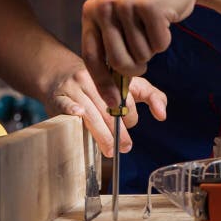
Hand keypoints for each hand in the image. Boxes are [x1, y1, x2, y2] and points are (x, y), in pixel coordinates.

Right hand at [44, 56, 166, 157]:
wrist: (59, 70)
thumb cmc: (99, 82)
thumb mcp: (125, 83)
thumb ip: (149, 95)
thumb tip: (163, 114)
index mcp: (113, 75)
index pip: (126, 97)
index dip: (130, 114)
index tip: (130, 125)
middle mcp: (94, 78)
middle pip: (109, 108)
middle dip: (118, 131)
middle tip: (126, 147)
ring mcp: (75, 87)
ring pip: (91, 111)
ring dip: (102, 133)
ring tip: (110, 150)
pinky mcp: (58, 97)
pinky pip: (65, 103)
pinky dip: (72, 109)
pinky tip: (79, 114)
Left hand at [81, 0, 207, 107]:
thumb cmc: (151, 3)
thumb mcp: (122, 20)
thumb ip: (112, 47)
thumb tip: (111, 93)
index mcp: (92, 11)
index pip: (91, 57)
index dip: (103, 83)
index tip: (114, 102)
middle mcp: (104, 7)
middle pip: (118, 63)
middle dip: (135, 68)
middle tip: (145, 58)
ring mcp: (126, 5)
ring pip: (140, 55)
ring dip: (152, 49)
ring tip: (153, 25)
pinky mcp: (149, 7)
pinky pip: (159, 46)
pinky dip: (165, 39)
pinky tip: (165, 18)